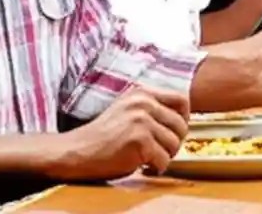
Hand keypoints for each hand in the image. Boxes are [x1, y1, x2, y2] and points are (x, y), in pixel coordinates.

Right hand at [48, 87, 188, 180]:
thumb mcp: (128, 109)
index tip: (174, 132)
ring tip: (149, 158)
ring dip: (165, 156)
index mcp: (142, 93)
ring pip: (174, 144)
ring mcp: (142, 121)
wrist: (77, 151)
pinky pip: (164, 159)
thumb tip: (182, 120)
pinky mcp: (140, 141)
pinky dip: (156, 167)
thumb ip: (152, 108)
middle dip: (174, 142)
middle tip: (160, 151)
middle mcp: (144, 103)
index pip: (182, 100)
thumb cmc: (103, 136)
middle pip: (181, 125)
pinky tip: (143, 166)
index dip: (184, 119)